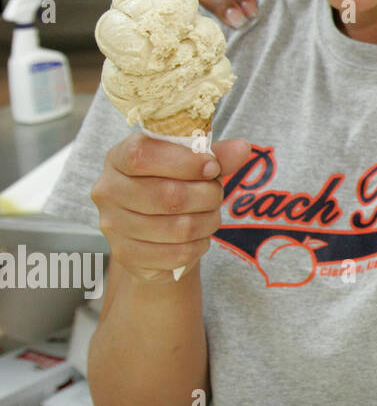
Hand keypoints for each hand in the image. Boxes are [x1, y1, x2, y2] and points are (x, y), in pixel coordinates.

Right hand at [90, 133, 250, 283]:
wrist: (152, 230)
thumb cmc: (172, 183)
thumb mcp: (190, 162)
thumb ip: (214, 153)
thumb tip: (241, 148)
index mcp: (118, 157)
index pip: (143, 155)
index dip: (185, 161)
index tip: (212, 167)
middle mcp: (107, 191)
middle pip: (168, 195)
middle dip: (206, 195)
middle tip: (216, 194)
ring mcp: (113, 226)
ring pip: (178, 228)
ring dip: (208, 221)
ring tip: (210, 215)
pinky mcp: (127, 256)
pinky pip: (177, 254)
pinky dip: (199, 245)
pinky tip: (198, 237)